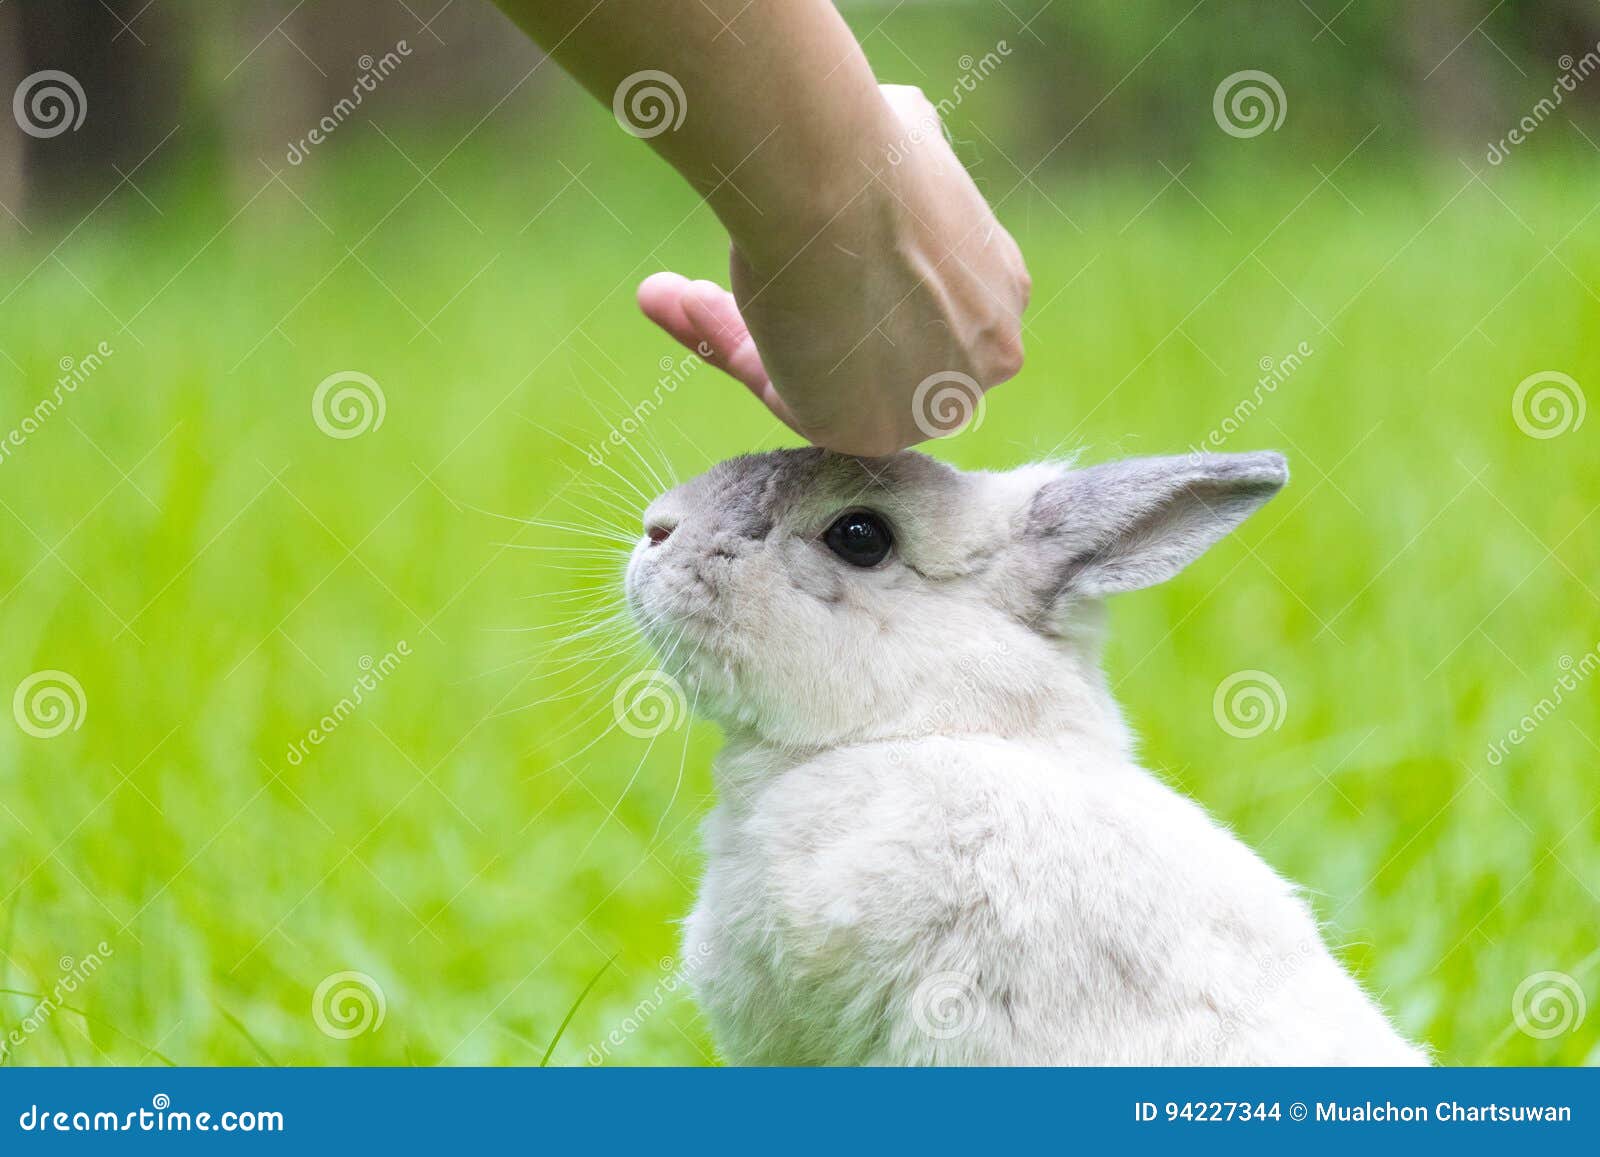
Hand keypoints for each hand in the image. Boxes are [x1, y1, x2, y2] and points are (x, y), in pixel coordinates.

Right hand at [638, 84, 1029, 456]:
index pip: (911, 307)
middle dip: (791, 318)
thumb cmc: (866, 154)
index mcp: (998, 291)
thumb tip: (897, 128)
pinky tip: (686, 303)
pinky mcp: (874, 434)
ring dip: (748, 334)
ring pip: (827, 374)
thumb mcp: (906, 135)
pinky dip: (737, 354)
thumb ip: (905, 161)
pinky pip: (794, 399)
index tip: (783, 253)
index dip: (835, 280)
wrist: (837, 188)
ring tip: (682, 292)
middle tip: (708, 285)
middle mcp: (982, 354)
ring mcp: (934, 401)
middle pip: (871, 349)